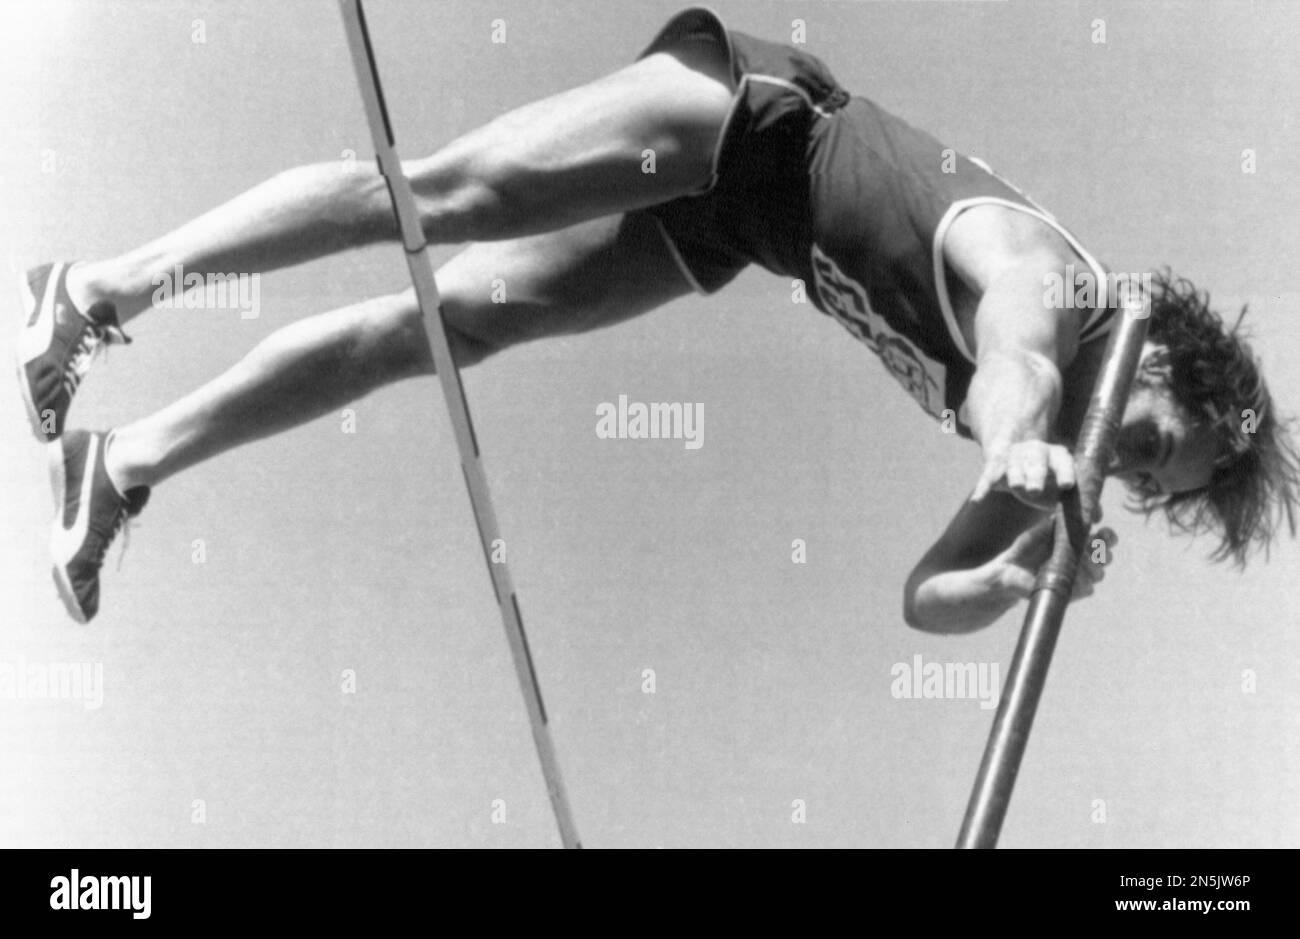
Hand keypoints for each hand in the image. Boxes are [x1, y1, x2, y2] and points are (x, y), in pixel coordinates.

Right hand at [973, 439, 1076, 509]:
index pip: (1063, 462)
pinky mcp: (995, 464)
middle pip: (1036, 460)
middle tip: (1035, 490)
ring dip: (1015, 476)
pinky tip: (977, 500)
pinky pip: (988, 475)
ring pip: (1013, 465)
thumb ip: (1078, 501)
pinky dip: (983, 488)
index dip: (1065, 473)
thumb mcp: (1063, 487)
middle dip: (1036, 474)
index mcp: (1058, 455)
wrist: (1021, 460)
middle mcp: (1036, 450)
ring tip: (1017, 487)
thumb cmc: (1050, 481)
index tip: (1066, 486)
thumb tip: (1099, 516)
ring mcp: (1014, 455)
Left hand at [995, 516, 1117, 601]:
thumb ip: (1051, 525)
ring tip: (1081, 562)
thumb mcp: (1036, 533)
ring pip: (1099, 574)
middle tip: (1094, 548)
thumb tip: (1063, 515)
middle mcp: (1083, 560)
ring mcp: (1079, 577)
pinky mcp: (1073, 593)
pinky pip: (1086, 589)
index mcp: (1079, 543)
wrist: (1010, 572)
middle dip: (1105, 552)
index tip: (1102, 531)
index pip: (1104, 539)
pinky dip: (1082, 583)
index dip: (1108, 536)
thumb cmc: (1025, 548)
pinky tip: (1072, 578)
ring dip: (1094, 567)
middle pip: (1107, 557)